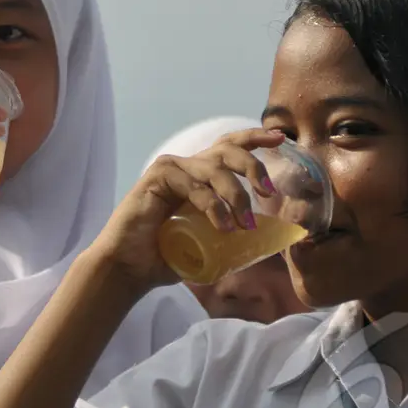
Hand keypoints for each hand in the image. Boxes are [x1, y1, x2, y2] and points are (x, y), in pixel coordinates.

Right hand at [91, 128, 284, 287]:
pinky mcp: (157, 177)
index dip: (254, 139)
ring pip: (215, 169)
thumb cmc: (165, 257)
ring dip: (236, 195)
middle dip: (254, 166)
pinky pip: (194, 186)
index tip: (278, 139)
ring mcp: (170, 169)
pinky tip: (222, 227)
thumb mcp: (207, 241)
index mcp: (198, 176)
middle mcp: (185, 167)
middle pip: (227, 150)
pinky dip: (213, 206)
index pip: (229, 148)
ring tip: (245, 225)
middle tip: (269, 191)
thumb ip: (228, 231)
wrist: (130, 268)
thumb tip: (265, 238)